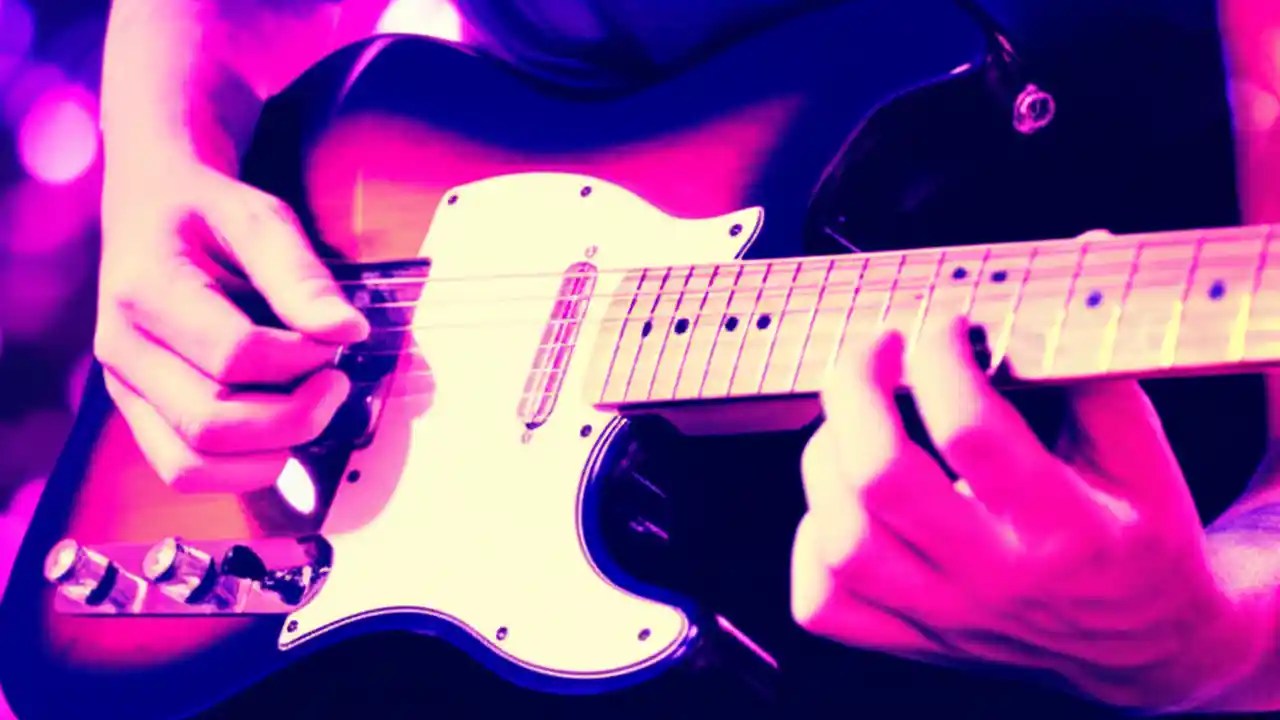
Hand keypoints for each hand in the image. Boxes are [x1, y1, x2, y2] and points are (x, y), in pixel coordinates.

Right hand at [95, 159, 368, 491]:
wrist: (149, 206)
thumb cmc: (207, 210)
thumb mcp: (258, 216)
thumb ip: (300, 275)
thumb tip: (349, 331)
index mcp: (144, 291)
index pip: (233, 355)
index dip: (301, 357)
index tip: (338, 338)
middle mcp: (122, 350)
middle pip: (210, 423)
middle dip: (294, 416)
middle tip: (336, 384)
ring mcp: (125, 388)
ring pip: (191, 465)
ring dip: (269, 453)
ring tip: (309, 409)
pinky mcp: (140, 413)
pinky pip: (185, 470)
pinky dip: (242, 469)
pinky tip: (281, 431)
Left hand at [792, 319, 1265, 710]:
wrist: (1148, 647)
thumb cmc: (1141, 537)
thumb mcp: (1143, 453)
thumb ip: (1094, 365)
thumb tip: (1078, 256)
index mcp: (1064, 529)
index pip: (970, 433)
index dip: (939, 358)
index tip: (942, 322)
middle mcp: (994, 580)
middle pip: (880, 481)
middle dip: (856, 389)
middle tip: (873, 347)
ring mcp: (944, 618)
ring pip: (841, 541)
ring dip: (826, 458)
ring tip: (854, 420)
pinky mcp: (910, 641)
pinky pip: (824, 604)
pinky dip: (811, 543)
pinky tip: (841, 501)